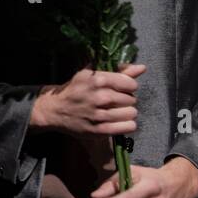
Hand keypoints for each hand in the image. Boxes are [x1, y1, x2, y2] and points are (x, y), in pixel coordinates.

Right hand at [31, 62, 145, 139]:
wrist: (55, 109)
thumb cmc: (76, 89)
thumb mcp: (92, 74)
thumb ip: (119, 70)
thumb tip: (142, 68)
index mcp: (98, 80)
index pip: (131, 84)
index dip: (128, 86)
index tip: (120, 89)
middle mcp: (100, 97)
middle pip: (132, 99)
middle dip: (126, 100)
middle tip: (114, 101)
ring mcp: (99, 115)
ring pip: (131, 113)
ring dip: (126, 112)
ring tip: (116, 111)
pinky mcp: (99, 130)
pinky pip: (128, 127)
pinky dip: (127, 124)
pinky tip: (118, 121)